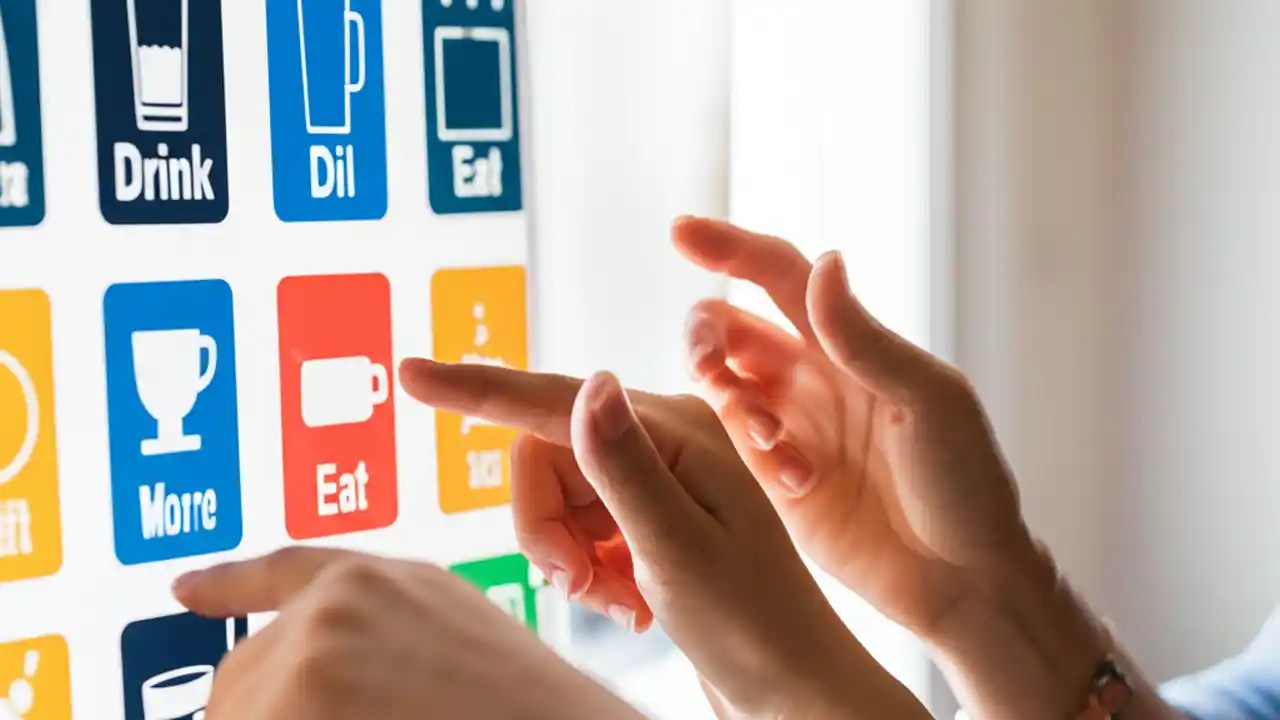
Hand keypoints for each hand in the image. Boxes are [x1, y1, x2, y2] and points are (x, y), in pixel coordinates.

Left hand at [172, 547, 640, 719]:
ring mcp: (309, 653)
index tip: (183, 588)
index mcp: (384, 581)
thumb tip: (311, 678)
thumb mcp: (446, 645)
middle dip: (273, 714)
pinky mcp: (286, 706)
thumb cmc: (526, 709)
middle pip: (245, 676)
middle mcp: (339, 602)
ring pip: (236, 717)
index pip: (283, 571)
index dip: (228, 583)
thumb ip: (374, 642)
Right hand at [399, 361, 927, 718]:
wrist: (793, 688)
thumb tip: (589, 383)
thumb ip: (624, 468)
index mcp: (678, 431)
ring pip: (554, 497)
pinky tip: (627, 602)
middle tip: (576, 582)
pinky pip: (577, 528)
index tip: (410, 374)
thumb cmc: (754, 625)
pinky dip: (585, 569)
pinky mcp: (648, 516)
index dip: (478, 391)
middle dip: (541, 526)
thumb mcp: (680, 549)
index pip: (558, 401)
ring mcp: (655, 478)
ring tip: (614, 599)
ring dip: (565, 555)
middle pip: (543, 456)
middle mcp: (664, 440)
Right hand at [676, 217, 1031, 633]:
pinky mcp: (774, 479)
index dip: (729, 247)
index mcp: (852, 342)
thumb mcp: (929, 403)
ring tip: (773, 442)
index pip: (779, 274)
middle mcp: (814, 375)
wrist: (964, 582)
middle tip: (709, 367)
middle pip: (731, 326)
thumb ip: (867, 339)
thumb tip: (824, 263)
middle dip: (705, 335)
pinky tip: (794, 481)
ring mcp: (791, 427)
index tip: (678, 232)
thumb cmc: (966, 485)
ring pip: (721, 385)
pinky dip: (748, 452)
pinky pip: (733, 445)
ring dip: (726, 398)